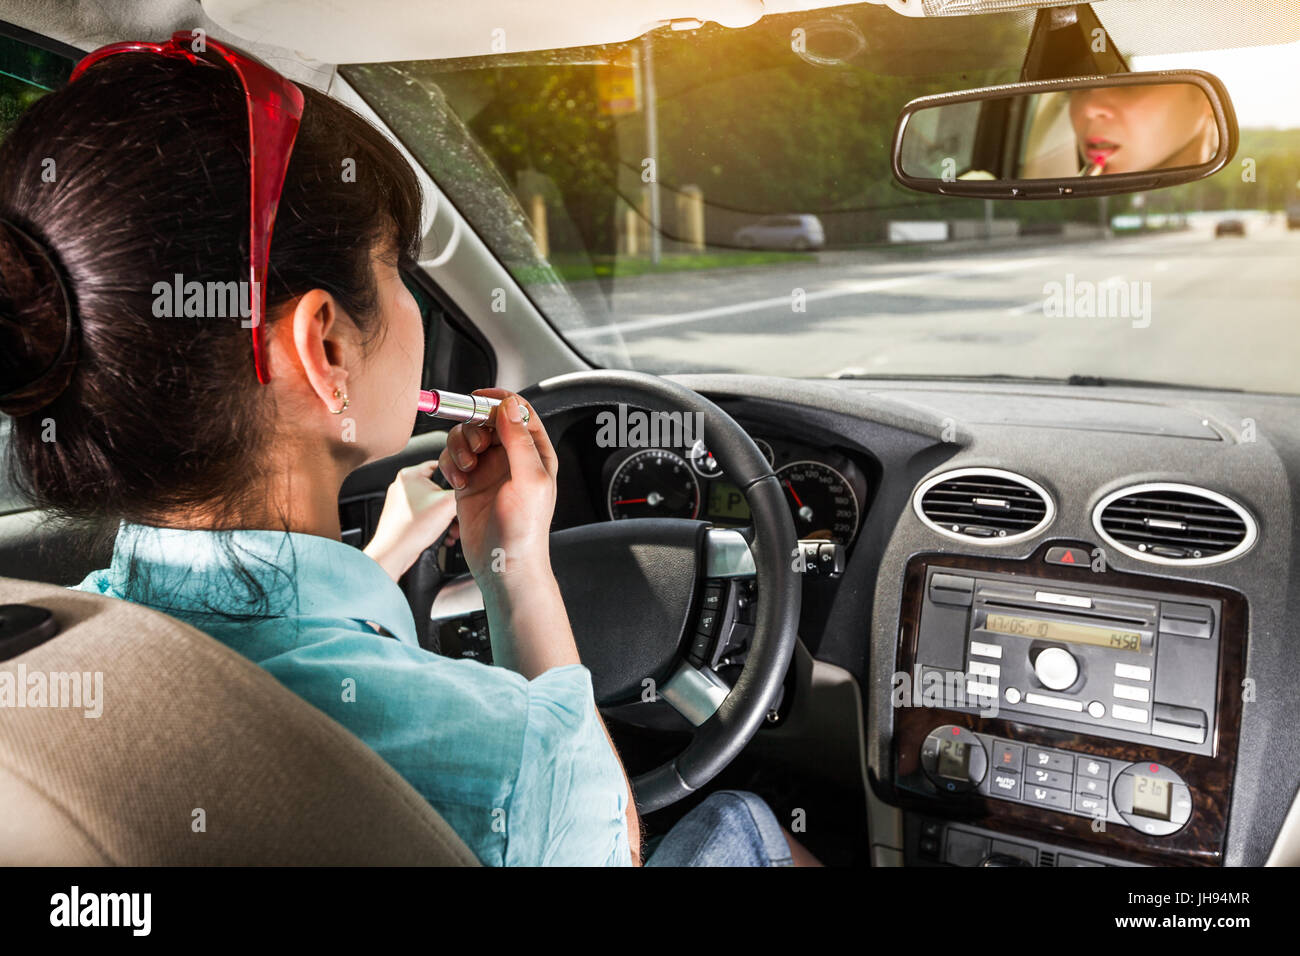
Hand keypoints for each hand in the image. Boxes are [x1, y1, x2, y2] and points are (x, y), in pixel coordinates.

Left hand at [363, 461, 459, 581]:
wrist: (394, 553)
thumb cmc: (412, 528)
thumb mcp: (447, 505)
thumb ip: (463, 493)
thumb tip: (472, 491)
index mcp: (410, 474)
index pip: (442, 466)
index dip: (457, 478)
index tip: (463, 490)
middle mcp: (403, 485)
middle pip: (439, 489)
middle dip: (452, 507)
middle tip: (457, 517)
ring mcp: (401, 502)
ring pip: (433, 505)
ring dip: (446, 519)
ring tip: (451, 530)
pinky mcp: (402, 516)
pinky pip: (425, 515)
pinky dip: (436, 525)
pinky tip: (442, 536)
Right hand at [436, 389, 556, 591]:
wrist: (503, 564)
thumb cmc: (525, 530)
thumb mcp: (530, 480)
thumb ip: (520, 441)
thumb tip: (509, 407)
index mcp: (535, 452)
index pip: (519, 411)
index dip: (499, 399)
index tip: (479, 398)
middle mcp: (512, 457)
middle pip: (486, 419)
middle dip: (474, 427)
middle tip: (476, 447)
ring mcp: (489, 469)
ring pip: (466, 437)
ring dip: (459, 446)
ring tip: (466, 468)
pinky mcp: (469, 482)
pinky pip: (453, 457)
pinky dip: (450, 464)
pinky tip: (457, 482)